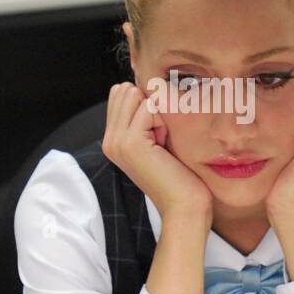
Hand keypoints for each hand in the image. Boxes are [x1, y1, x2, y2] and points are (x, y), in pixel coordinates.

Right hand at [101, 81, 215, 223]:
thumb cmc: (180, 174)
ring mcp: (116, 141)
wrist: (184, 206)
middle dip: (151, 106)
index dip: (147, 105)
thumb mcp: (158, 140)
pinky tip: (165, 146)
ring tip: (163, 142)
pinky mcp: (130, 143)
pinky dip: (164, 121)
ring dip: (157, 113)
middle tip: (161, 138)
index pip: (121, 93)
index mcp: (113, 139)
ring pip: (135, 95)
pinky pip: (149, 107)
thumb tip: (147, 87)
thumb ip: (145, 117)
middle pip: (126, 90)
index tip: (158, 135)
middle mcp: (109, 140)